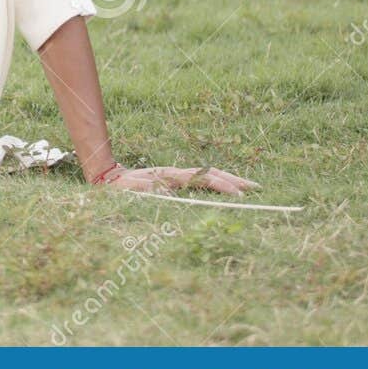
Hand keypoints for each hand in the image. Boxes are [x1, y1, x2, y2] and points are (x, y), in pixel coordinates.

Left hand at [97, 163, 259, 195]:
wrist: (109, 179)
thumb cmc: (122, 189)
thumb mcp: (134, 191)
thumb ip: (150, 191)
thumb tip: (167, 191)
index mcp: (171, 175)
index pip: (203, 178)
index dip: (222, 186)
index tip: (239, 195)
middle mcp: (178, 173)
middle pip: (212, 173)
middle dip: (235, 180)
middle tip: (258, 189)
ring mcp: (178, 176)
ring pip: (209, 175)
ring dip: (230, 181)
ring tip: (251, 188)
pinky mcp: (176, 181)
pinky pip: (202, 181)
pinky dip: (219, 184)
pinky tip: (230, 191)